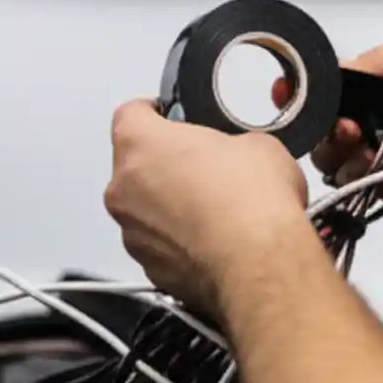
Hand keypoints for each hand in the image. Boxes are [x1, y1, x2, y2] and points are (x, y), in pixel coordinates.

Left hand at [105, 100, 309, 314]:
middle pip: (134, 165)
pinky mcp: (150, 269)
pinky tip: (214, 239)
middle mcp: (124, 188)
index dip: (154, 114)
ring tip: (215, 209)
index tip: (169, 118)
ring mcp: (132, 233)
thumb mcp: (256, 144)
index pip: (131, 113)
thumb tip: (241, 156)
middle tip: (204, 167)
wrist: (259, 265)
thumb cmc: (250, 205)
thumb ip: (231, 143)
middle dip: (166, 165)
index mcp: (139, 143)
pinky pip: (159, 246)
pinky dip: (179, 242)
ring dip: (170, 206)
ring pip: (144, 210)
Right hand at [279, 15, 382, 214]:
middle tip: (337, 120)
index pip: (331, 93)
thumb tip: (332, 75)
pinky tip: (379, 157)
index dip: (306, 93)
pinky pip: (378, 190)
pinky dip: (370, 176)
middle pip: (327, 134)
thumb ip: (381, 59)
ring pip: (343, 165)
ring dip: (339, 151)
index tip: (288, 89)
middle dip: (319, 126)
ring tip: (355, 135)